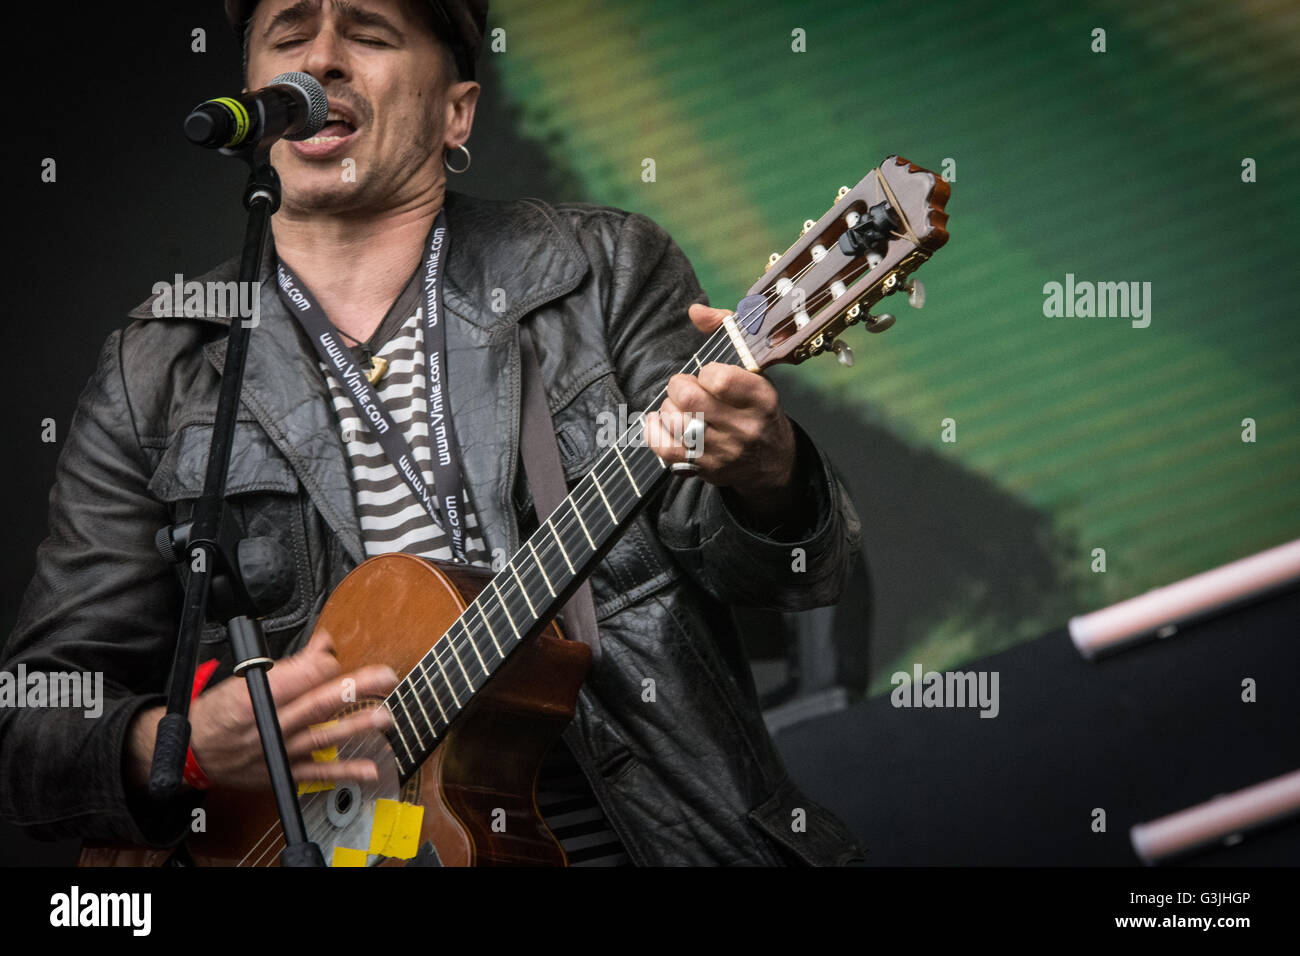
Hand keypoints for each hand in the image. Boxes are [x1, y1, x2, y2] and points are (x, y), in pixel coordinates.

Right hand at [126, 628, 397, 792]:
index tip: (335, 656)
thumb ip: (291, 665)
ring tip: (384, 717)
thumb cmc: (218, 712)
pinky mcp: (283, 773)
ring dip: (355, 727)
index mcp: (254, 698)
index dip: (323, 665)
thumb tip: (324, 645)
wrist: (192, 753)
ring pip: (321, 737)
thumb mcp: (245, 679)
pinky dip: (344, 772)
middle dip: (354, 689)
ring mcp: (278, 752)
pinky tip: (370, 768)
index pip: (298, 678)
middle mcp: (268, 726)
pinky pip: (317, 773)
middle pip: (315, 703)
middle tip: (384, 678)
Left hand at [645, 303, 800, 521]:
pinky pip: (664, 449)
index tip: (710, 375)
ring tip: (681, 408)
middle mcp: (743, 428)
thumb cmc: (756, 406)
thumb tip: (695, 311)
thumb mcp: (754, 367)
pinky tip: (660, 421)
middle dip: (679, 387)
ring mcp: (722, 452)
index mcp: (760, 399)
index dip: (706, 372)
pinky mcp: (704, 469)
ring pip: (675, 422)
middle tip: (686, 388)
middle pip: (689, 400)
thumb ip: (727, 329)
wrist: (771, 461)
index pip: (719, 379)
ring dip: (669, 409)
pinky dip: (654, 431)